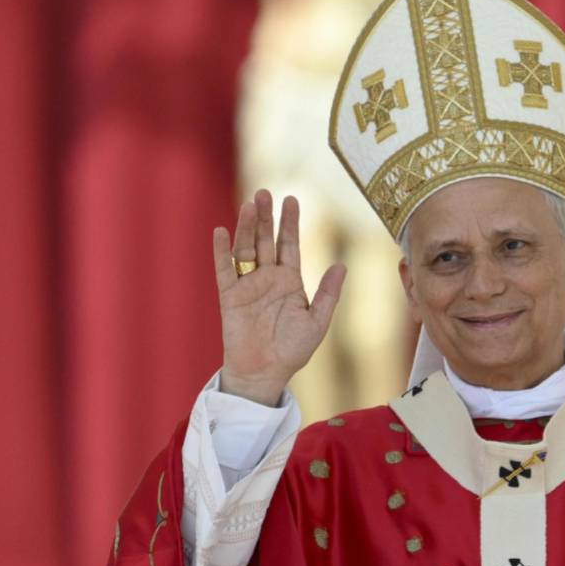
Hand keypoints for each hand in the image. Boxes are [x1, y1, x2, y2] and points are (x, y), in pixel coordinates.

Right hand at [212, 190, 345, 405]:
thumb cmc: (292, 351)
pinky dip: (222, 251)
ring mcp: (247, 285)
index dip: (290, 222)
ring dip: (247, 227)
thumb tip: (342, 266)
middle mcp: (267, 278)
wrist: (265, 373)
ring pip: (246, 249)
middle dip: (266, 217)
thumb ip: (328, 294)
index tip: (292, 199)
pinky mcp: (230, 297)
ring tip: (250, 204)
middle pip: (266, 240)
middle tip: (265, 192)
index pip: (289, 244)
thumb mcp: (317, 322)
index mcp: (289, 281)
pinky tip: (222, 231)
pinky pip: (224, 270)